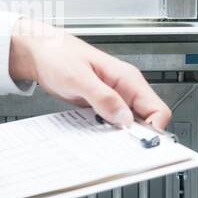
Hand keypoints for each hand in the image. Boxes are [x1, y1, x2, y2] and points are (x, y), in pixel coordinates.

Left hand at [8, 18, 172, 130]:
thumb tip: (124, 117)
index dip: (152, 130)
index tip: (137, 143)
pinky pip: (111, 122)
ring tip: (102, 139)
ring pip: (129, 124)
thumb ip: (103, 97)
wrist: (39, 51)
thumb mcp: (78, 77)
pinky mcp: (102, 104)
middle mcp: (125, 88)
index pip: (157, 109)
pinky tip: (93, 133)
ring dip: (119, 135)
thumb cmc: (57, 54)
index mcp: (127, 78)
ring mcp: (114, 97)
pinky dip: (106, 131)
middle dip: (135, 137)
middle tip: (117, 146)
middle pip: (146, 121)